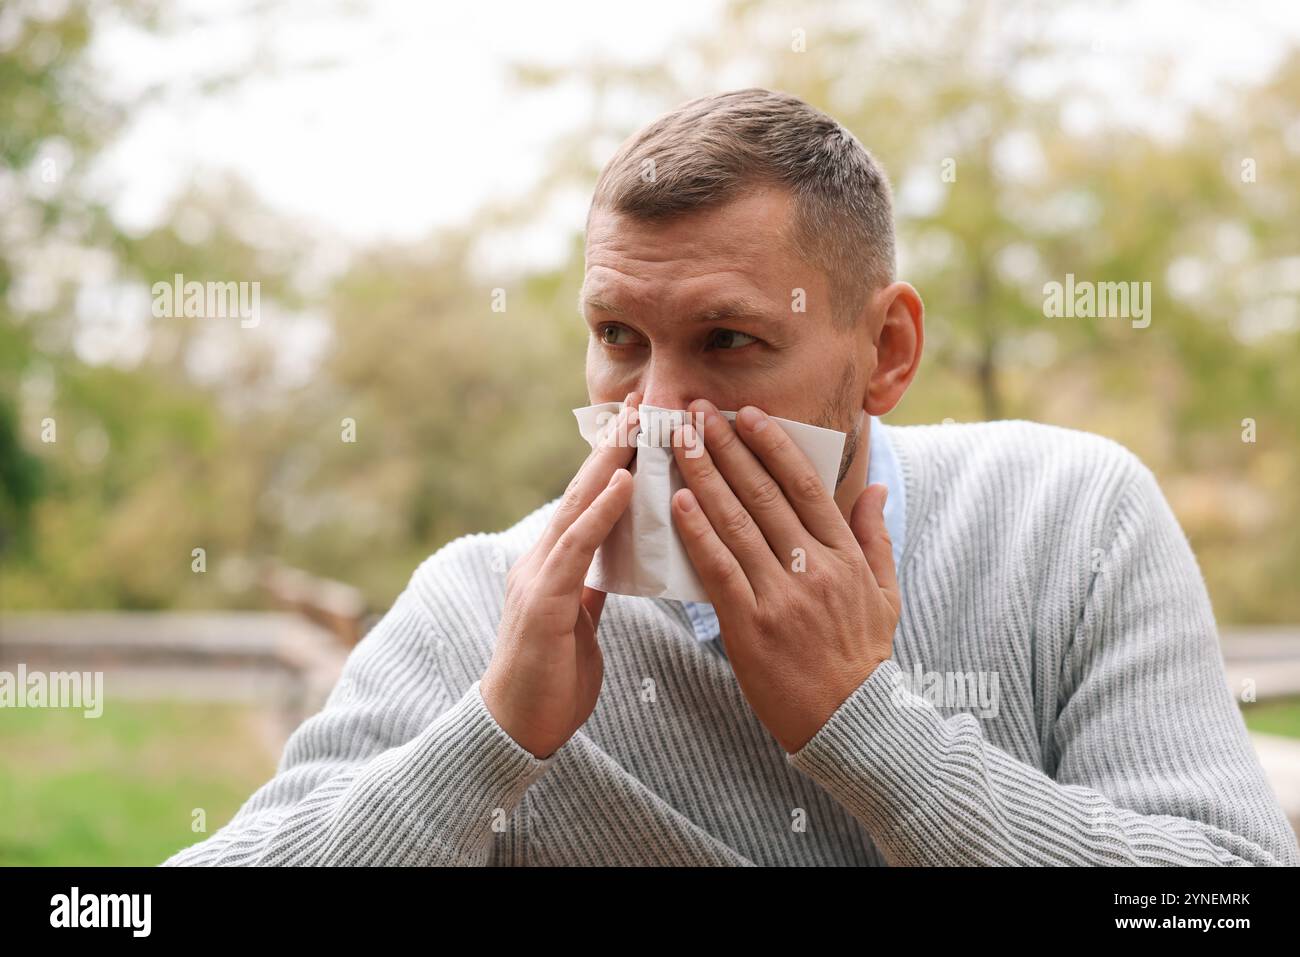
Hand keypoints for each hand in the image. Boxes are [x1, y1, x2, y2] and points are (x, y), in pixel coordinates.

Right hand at [481, 392, 639, 758]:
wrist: (516, 731)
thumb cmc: (551, 681)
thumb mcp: (580, 625)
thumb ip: (589, 588)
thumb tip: (613, 562)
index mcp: (551, 565)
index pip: (586, 504)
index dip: (611, 464)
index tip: (640, 427)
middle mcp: (539, 561)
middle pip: (580, 492)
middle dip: (611, 446)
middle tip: (642, 403)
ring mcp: (537, 579)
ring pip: (577, 507)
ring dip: (609, 462)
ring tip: (639, 425)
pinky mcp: (542, 604)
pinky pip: (577, 549)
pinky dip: (602, 512)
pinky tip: (626, 483)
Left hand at [669, 399, 900, 752]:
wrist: (852, 722)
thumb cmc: (863, 656)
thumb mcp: (885, 593)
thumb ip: (875, 536)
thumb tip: (875, 487)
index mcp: (844, 555)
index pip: (806, 485)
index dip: (774, 445)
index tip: (747, 414)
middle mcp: (814, 567)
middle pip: (765, 494)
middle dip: (729, 448)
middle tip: (698, 413)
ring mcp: (782, 595)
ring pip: (738, 523)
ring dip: (705, 477)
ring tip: (680, 442)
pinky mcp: (751, 625)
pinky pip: (719, 569)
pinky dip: (698, 532)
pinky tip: (679, 502)